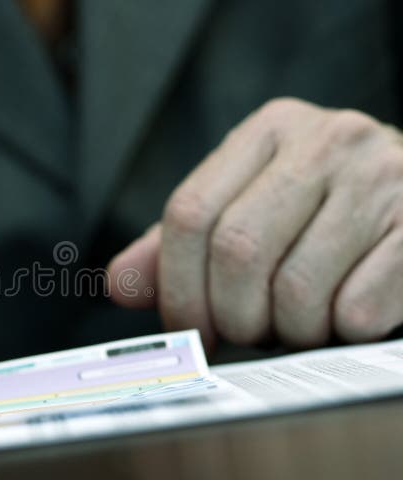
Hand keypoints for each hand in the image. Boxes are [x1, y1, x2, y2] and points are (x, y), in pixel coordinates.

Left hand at [108, 98, 402, 349]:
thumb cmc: (323, 215)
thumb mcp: (247, 211)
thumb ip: (180, 246)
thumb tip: (119, 284)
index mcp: (269, 131)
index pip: (189, 213)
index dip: (177, 289)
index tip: (189, 331)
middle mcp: (326, 139)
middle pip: (236, 249)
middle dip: (232, 315)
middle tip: (248, 333)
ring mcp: (383, 176)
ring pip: (296, 287)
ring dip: (288, 330)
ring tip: (299, 324)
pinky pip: (358, 308)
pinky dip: (340, 331)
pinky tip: (345, 317)